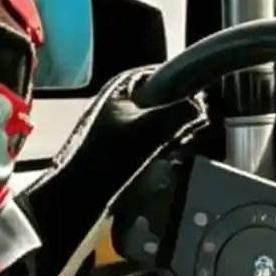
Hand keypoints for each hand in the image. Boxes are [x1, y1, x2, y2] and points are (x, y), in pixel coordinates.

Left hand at [18, 67, 205, 275]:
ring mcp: (116, 129)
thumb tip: (200, 106)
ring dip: (171, 135)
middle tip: (194, 128)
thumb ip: (178, 113)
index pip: (161, 74)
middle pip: (161, 101)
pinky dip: (161, 152)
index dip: (183, 84)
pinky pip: (149, 145)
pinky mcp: (117, 153)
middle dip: (179, 113)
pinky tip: (166, 163)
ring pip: (156, 124)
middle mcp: (116, 104)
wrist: (72, 202)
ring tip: (182, 147)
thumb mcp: (147, 131)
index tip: (202, 98)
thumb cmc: (103, 161)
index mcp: (119, 88)